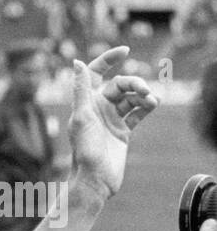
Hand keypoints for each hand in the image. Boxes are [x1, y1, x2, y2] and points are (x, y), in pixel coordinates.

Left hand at [68, 46, 157, 197]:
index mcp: (85, 102)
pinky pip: (138, 112)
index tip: (125, 49)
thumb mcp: (81, 118)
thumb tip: (77, 62)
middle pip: (119, 84)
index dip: (108, 59)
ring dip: (143, 94)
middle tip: (143, 89)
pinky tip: (153, 103)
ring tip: (151, 100)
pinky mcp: (124, 131)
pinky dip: (147, 105)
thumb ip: (80, 90)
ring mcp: (112, 119)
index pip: (95, 73)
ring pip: (131, 97)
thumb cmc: (85, 150)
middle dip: (133, 82)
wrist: (95, 180)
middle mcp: (98, 108)